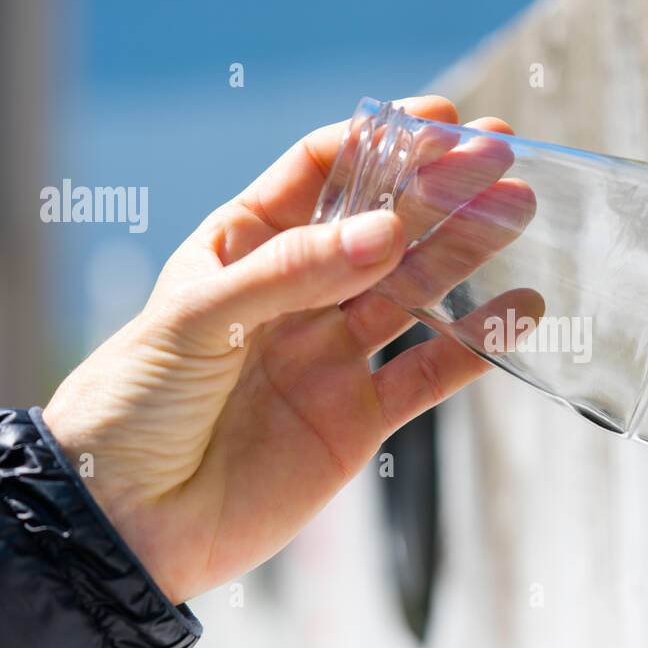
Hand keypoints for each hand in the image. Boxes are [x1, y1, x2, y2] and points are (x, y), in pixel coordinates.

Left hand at [42, 96, 531, 604]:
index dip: (381, 143)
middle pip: (380, 225)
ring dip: (466, 251)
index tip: (441, 123)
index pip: (321, 173)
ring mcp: (329, 354)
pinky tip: (521, 312)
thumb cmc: (134, 405)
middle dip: (440, 187)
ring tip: (518, 208)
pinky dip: (474, 346)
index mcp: (242, 247)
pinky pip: (428, 373)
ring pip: (412, 290)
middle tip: (501, 154)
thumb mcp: (194, 319)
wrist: (126, 523)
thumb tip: (387, 232)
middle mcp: (294, 293)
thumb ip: (292, 274)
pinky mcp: (358, 418)